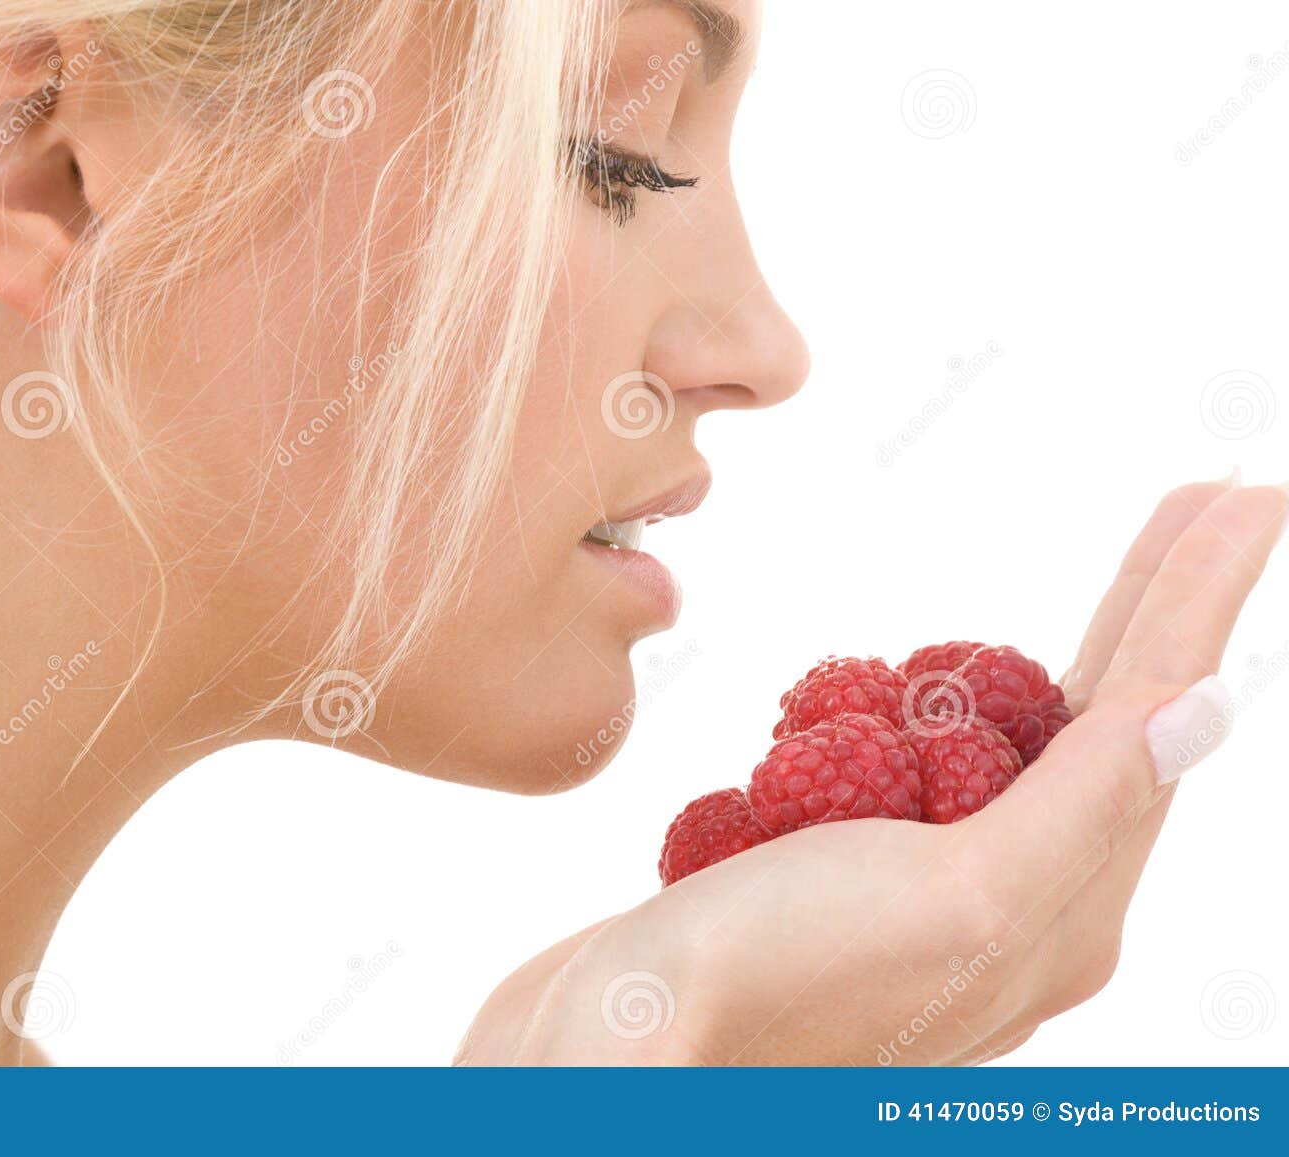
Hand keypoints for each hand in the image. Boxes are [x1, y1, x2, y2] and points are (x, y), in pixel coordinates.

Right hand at [456, 480, 1287, 1064]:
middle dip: (1153, 606)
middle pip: (1102, 726)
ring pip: (1016, 745)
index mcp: (1057, 913)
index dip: (1196, 599)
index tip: (1246, 498)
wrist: (618, 1049)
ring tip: (1110, 573)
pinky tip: (930, 678)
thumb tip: (1206, 711)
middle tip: (1207, 501)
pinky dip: (943, 700)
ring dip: (1058, 647)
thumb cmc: (768, 981)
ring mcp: (924, 896)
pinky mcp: (842, 882)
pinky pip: (920, 769)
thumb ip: (1084, 806)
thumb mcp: (958, 894)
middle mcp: (1012, 909)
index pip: (1151, 720)